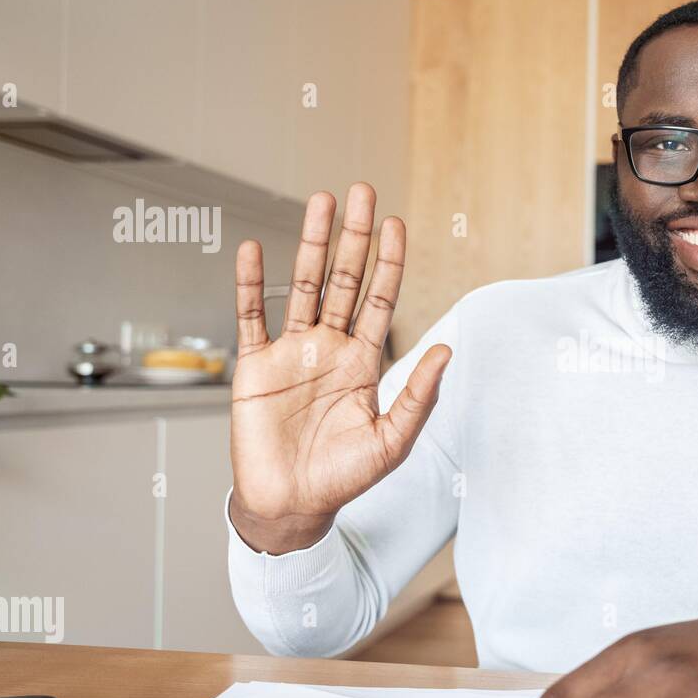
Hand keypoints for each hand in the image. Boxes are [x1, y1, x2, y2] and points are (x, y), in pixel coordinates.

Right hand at [229, 182, 451, 553]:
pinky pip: (251, 316)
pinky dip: (251, 283)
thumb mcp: (392, 440)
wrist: (291, 505)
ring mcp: (291, 352)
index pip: (380, 299)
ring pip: (302, 285)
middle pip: (343, 279)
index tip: (396, 224)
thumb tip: (447, 351)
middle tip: (361, 192)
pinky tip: (252, 249)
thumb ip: (418, 395)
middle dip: (353, 237)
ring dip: (310, 243)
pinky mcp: (254, 366)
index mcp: (363, 362)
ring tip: (319, 202)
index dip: (389, 262)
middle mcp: (328, 348)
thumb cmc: (342, 477)